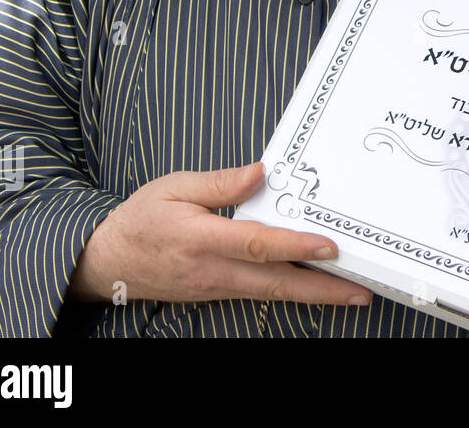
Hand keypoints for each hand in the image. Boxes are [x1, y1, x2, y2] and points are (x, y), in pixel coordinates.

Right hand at [68, 162, 371, 306]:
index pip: (256, 244)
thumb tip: (261, 173)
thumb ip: (219, 182)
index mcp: (200, 239)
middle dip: (322, 289)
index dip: (294, 247)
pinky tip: (316, 287)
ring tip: (353, 293)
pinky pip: (261, 294)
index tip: (328, 246)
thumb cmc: (140, 220)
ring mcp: (217, 287)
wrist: (107, 262)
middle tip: (361, 291)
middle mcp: (213, 270)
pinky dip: (292, 292)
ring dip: (315, 295)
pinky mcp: (219, 293)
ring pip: (273, 294)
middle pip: (275, 283)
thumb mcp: (173, 187)